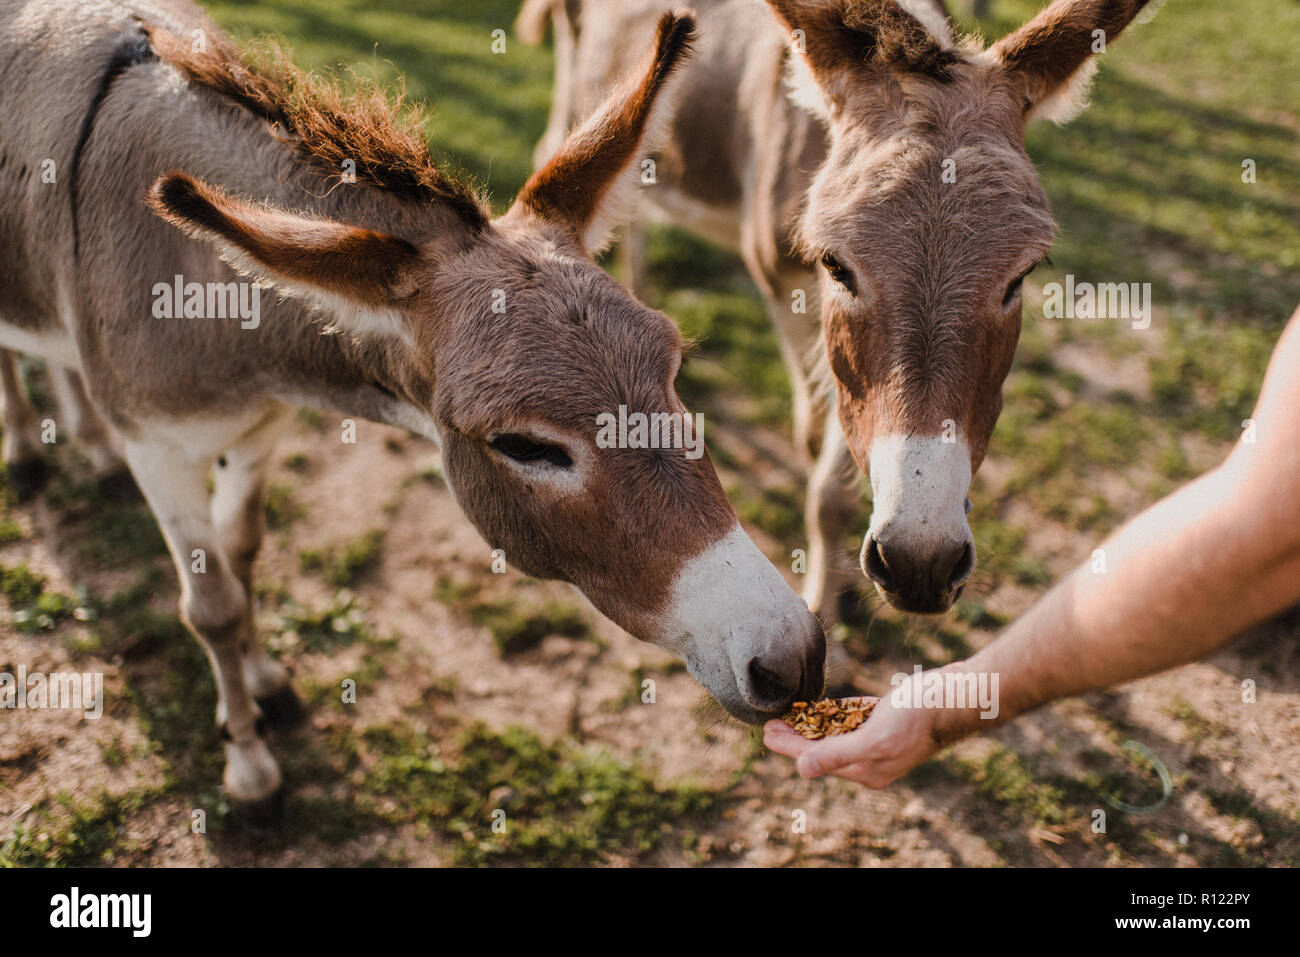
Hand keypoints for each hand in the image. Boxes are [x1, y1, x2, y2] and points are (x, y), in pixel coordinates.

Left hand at [762, 681, 945, 787]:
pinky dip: (835, 714)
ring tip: (788, 716)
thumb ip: (838, 754)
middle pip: (824, 748)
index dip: (790, 746)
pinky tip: (820, 709)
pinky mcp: (887, 718)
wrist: (959, 696)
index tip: (767, 733)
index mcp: (868, 770)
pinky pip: (854, 718)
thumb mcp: (874, 738)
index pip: (819, 759)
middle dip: (796, 737)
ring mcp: (880, 738)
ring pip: (838, 733)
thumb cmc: (918, 717)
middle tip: (769, 725)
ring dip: (812, 724)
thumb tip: (802, 769)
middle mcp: (872, 758)